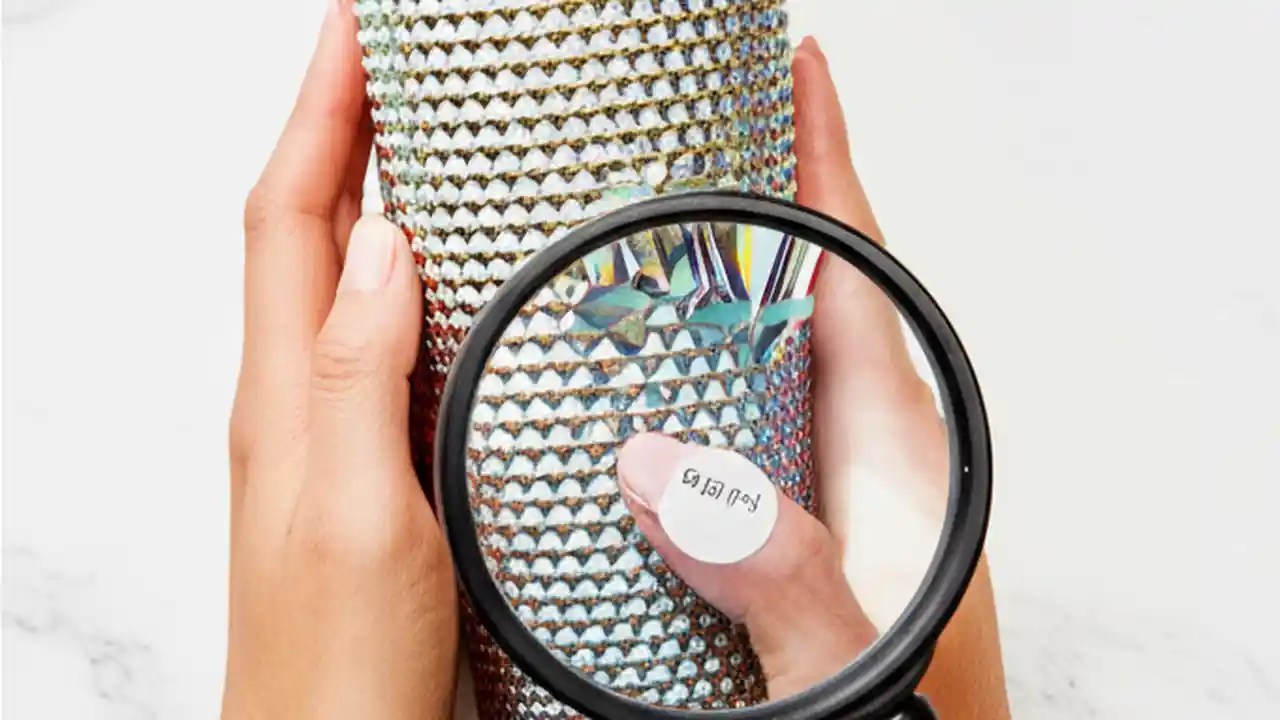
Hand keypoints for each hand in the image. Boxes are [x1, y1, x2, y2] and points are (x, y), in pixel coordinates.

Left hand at [223, 3, 455, 718]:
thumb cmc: (334, 664)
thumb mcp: (355, 516)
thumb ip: (360, 378)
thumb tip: (381, 247)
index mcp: (291, 398)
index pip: (292, 218)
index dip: (320, 113)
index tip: (354, 31)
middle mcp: (300, 402)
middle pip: (305, 229)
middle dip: (337, 124)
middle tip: (381, 57)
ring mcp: (331, 432)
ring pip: (336, 278)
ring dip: (361, 188)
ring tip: (405, 129)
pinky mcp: (370, 462)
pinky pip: (373, 337)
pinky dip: (397, 274)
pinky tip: (437, 272)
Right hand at [617, 38, 1010, 716]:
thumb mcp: (849, 662)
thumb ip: (780, 572)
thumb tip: (669, 473)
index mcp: (897, 460)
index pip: (857, 276)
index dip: (829, 168)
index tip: (802, 78)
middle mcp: (865, 462)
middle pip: (805, 300)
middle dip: (753, 213)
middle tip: (685, 145)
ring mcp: (827, 494)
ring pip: (763, 365)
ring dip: (712, 298)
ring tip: (643, 241)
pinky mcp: (794, 535)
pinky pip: (736, 429)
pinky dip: (693, 386)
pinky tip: (643, 388)